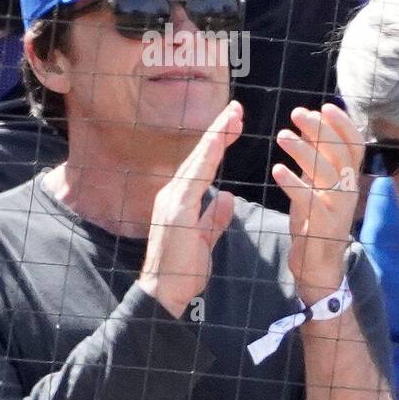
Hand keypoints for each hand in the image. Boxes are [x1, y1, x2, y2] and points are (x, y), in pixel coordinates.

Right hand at [139, 100, 242, 316]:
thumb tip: (226, 197)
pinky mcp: (175, 210)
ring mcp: (171, 201)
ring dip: (215, 137)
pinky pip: (195, 178)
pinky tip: (219, 142)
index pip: (202, 166)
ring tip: (232, 116)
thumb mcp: (204, 240)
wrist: (164, 291)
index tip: (233, 122)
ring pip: (197, 161)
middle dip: (218, 131)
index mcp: (180, 201)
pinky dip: (207, 158)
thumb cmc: (182, 270)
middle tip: (236, 108)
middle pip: (199, 157)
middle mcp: (172, 195)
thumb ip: (213, 218)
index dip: (217, 143)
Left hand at [273, 102, 363, 302]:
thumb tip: (307, 125)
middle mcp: (347, 190)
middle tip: (298, 113)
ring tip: (282, 135)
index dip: (342, 124)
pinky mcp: (321, 224)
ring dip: (305, 151)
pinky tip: (277, 170)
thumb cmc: (314, 221)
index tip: (323, 106)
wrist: (317, 265)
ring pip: (326, 172)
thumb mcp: (315, 184)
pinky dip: (293, 183)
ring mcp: (337, 207)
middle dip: (321, 130)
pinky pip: (309, 199)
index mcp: (347, 179)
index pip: (354, 144)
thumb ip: (314, 157)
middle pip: (341, 153)